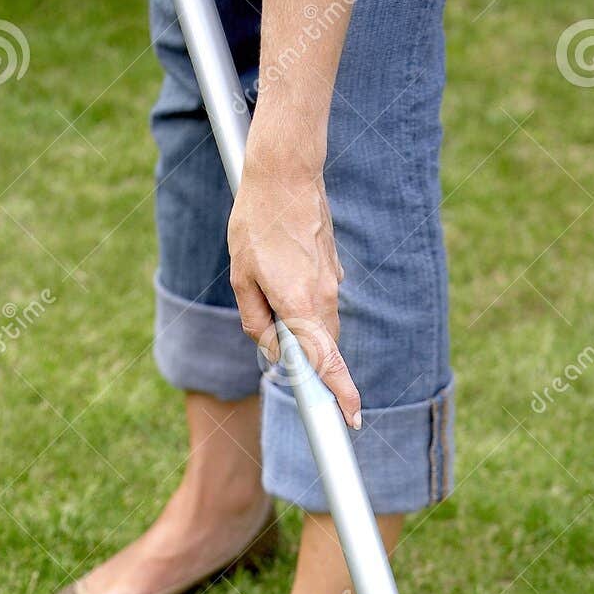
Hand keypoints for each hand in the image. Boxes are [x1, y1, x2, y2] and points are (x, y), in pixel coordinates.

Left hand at [228, 149, 361, 428]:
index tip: (352, 419)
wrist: (286, 173)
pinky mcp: (332, 270)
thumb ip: (256, 322)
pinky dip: (304, 300)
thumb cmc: (256, 224)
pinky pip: (320, 300)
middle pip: (320, 347)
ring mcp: (332, 283)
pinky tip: (280, 266)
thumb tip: (272, 351)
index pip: (328, 363)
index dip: (342, 395)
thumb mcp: (241, 277)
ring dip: (299, 323)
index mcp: (300, 307)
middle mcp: (324, 300)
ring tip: (268, 282)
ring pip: (319, 324)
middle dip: (303, 353)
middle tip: (274, 332)